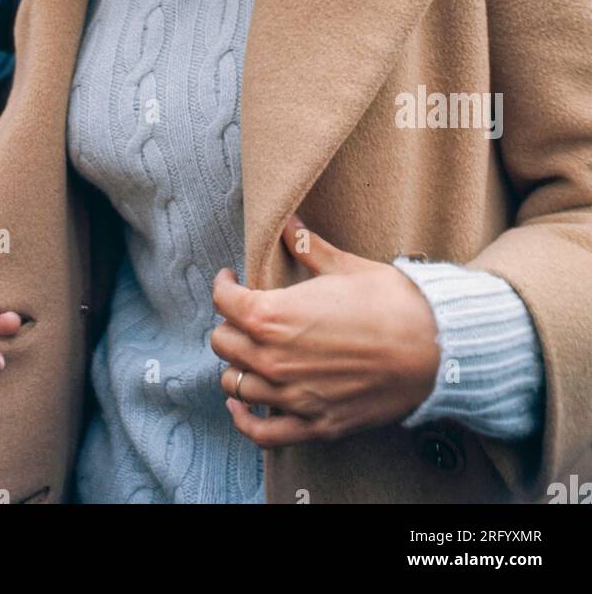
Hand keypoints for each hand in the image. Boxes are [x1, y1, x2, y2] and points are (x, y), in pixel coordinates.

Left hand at [210, 216, 439, 447]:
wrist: (434, 347)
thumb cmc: (391, 302)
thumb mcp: (344, 267)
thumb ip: (308, 247)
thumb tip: (289, 225)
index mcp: (274, 315)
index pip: (224, 302)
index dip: (224, 286)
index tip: (232, 280)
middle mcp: (273, 358)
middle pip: (223, 342)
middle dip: (230, 324)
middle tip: (245, 315)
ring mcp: (291, 396)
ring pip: (235, 383)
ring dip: (237, 366)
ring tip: (248, 353)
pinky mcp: (314, 424)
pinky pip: (261, 431)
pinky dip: (244, 418)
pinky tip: (241, 404)